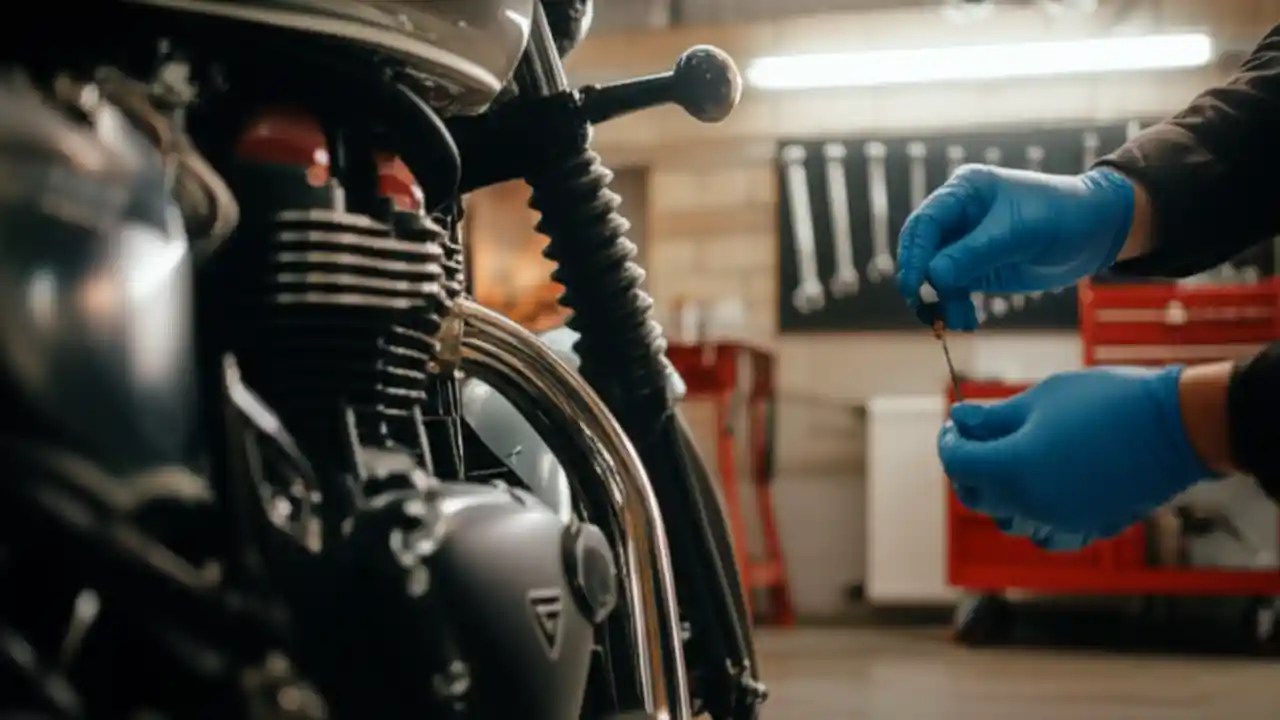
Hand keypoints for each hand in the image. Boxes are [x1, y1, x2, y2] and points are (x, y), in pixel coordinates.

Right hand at [897, 166, 1134, 329]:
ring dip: (941, 300)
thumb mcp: (1017, 233)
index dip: (914, 253)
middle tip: (924, 308)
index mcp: (964, 192)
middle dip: (922, 280)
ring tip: (957, 320)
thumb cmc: (1060, 215)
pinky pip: (953, 288)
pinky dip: (955, 306)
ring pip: (934, 274)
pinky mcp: (976, 267)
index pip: (926, 222)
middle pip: (922, 249)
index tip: (913, 284)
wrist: (1096, 232)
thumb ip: (973, 254)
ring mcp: (965, 243)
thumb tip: (932, 276)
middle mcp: (958, 216)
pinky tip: (966, 321)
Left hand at [940, 365, 1213, 540]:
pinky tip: (1041, 493)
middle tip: (977, 441)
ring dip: (998, 495)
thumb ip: (994, 418)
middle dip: (967, 468)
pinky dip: (1034, 519)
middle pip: (976, 496)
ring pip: (1007, 520)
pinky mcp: (1088, 529)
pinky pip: (1046, 535)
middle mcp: (1030, 504)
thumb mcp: (1041, 398)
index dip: (950, 442)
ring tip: (1009, 463)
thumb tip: (958, 420)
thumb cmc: (1107, 402)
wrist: (1176, 427)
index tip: (955, 425)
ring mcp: (1060, 522)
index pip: (957, 463)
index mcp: (1012, 468)